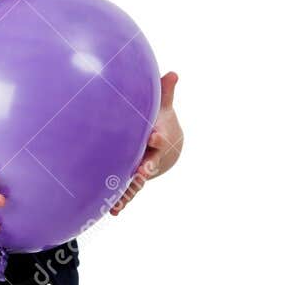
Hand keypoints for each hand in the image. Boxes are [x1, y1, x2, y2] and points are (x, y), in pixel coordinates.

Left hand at [109, 71, 183, 215]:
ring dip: (131, 189)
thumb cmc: (160, 119)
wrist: (166, 143)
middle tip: (143, 171)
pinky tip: (111, 211)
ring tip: (120, 201)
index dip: (159, 136)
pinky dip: (122, 200)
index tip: (155, 136)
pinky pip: (128, 191)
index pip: (161, 137)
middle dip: (148, 166)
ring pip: (138, 181)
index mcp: (159, 137)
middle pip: (151, 162)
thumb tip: (173, 73)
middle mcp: (152, 156)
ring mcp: (143, 168)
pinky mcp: (134, 178)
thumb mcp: (163, 105)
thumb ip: (166, 91)